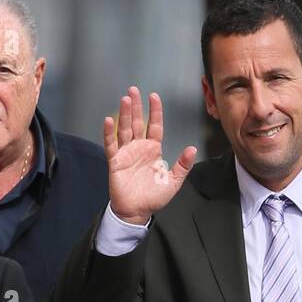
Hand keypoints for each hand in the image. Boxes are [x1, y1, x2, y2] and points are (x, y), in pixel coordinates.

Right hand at [105, 87, 196, 225]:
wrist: (137, 211)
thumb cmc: (153, 197)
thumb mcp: (173, 182)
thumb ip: (182, 165)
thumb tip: (192, 149)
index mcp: (153, 150)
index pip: (154, 126)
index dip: (154, 112)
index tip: (154, 96)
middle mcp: (139, 148)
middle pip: (137, 122)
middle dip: (136, 106)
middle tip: (134, 90)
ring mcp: (126, 153)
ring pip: (125, 129)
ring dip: (124, 114)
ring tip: (125, 100)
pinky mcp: (115, 161)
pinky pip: (111, 145)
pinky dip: (109, 133)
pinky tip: (109, 121)